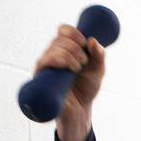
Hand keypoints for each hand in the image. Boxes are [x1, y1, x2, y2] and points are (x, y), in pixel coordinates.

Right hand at [35, 24, 106, 140]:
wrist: (80, 111)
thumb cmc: (86, 90)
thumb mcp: (98, 71)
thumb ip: (99, 55)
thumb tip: (92, 40)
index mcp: (65, 49)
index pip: (63, 30)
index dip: (73, 33)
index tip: (84, 43)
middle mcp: (53, 54)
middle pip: (59, 38)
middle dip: (75, 48)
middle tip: (84, 62)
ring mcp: (45, 66)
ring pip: (53, 49)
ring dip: (70, 56)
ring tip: (78, 69)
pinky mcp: (41, 77)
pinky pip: (44, 61)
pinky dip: (58, 61)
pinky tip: (69, 69)